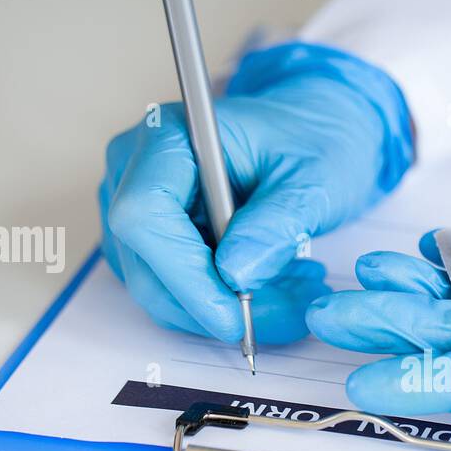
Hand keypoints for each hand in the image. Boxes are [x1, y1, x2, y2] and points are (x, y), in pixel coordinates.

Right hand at [99, 43, 412, 343]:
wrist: (313, 134)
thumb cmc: (312, 138)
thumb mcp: (314, 176)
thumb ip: (277, 221)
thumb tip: (235, 275)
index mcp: (167, 137)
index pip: (144, 216)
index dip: (185, 275)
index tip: (236, 316)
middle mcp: (135, 172)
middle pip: (146, 266)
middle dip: (216, 305)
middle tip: (293, 308)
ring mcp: (139, 211)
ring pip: (161, 292)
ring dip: (230, 311)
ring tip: (299, 288)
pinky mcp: (155, 243)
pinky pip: (178, 295)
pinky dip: (228, 305)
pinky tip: (278, 284)